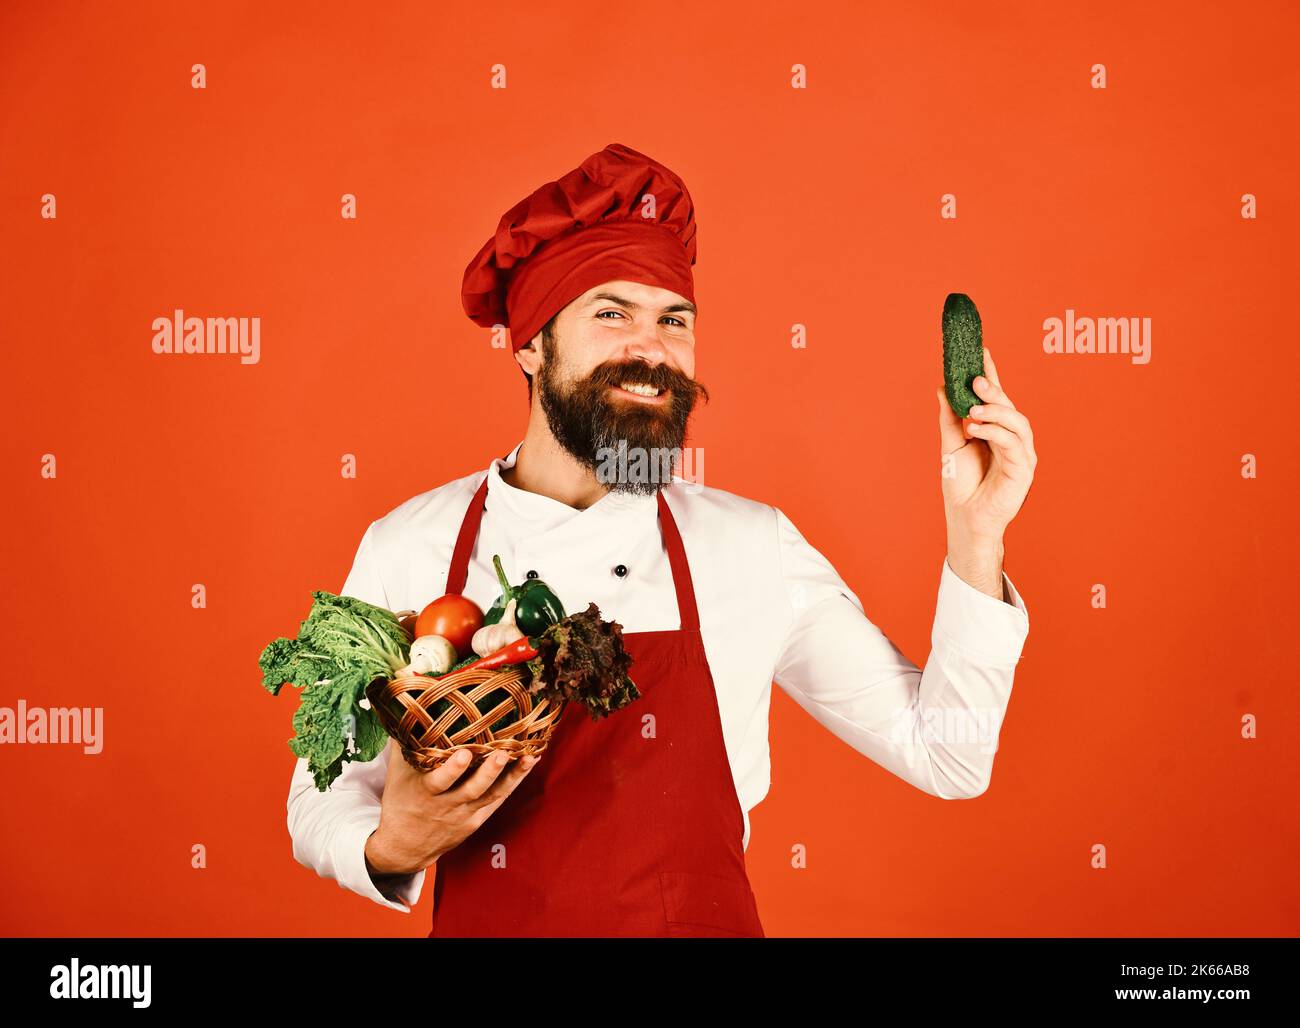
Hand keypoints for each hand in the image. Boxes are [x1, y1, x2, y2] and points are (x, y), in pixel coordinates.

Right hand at [364, 738, 540, 877]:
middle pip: (471, 790)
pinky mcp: (477, 820)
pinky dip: (514, 783)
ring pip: (491, 795)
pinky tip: (529, 764)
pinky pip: (498, 800)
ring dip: (511, 776)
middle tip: (502, 753)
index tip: (464, 753)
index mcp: (425, 792)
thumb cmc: (401, 802)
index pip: (439, 781)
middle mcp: (447, 805)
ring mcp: (464, 814)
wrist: (405, 847)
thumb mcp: (397, 774)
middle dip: (488, 773)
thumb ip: (403, 742)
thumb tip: (404, 706)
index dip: (452, 769)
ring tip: (529, 757)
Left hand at [936, 346, 1036, 546]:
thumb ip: (949, 418)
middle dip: (993, 389)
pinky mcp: (1023, 470)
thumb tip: (943, 386)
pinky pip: (1013, 444)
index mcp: (996, 430)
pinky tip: (976, 429)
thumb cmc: (961, 485)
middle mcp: (1012, 438)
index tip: (980, 349)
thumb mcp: (950, 445)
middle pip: (1008, 406)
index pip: (995, 397)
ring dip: (994, 411)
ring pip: (1016, 421)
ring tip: (972, 410)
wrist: (965, 519)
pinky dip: (995, 432)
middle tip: (974, 379)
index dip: (990, 373)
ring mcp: (1021, 453)